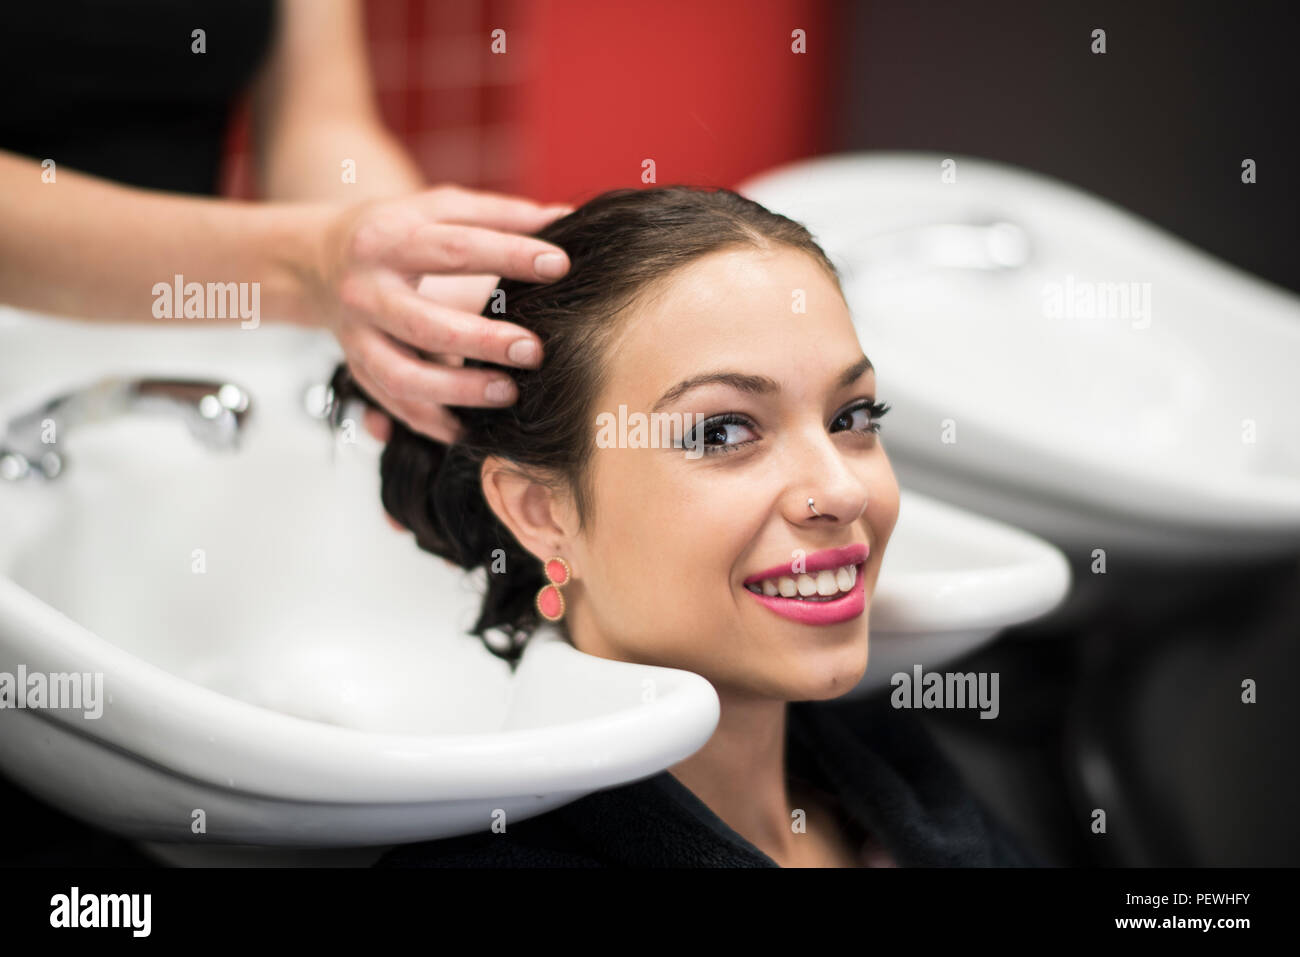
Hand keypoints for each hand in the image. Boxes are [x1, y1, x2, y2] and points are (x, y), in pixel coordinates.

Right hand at [314, 184, 572, 442]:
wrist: (319, 262)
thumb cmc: (397, 233)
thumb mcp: (437, 208)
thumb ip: (499, 214)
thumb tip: (567, 215)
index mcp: (388, 240)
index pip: (454, 249)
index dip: (509, 256)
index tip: (560, 266)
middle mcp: (366, 291)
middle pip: (423, 323)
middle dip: (481, 341)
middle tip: (534, 351)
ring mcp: (356, 338)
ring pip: (402, 377)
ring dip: (457, 392)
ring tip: (507, 394)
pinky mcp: (357, 372)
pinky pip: (394, 407)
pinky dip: (432, 422)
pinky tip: (469, 429)